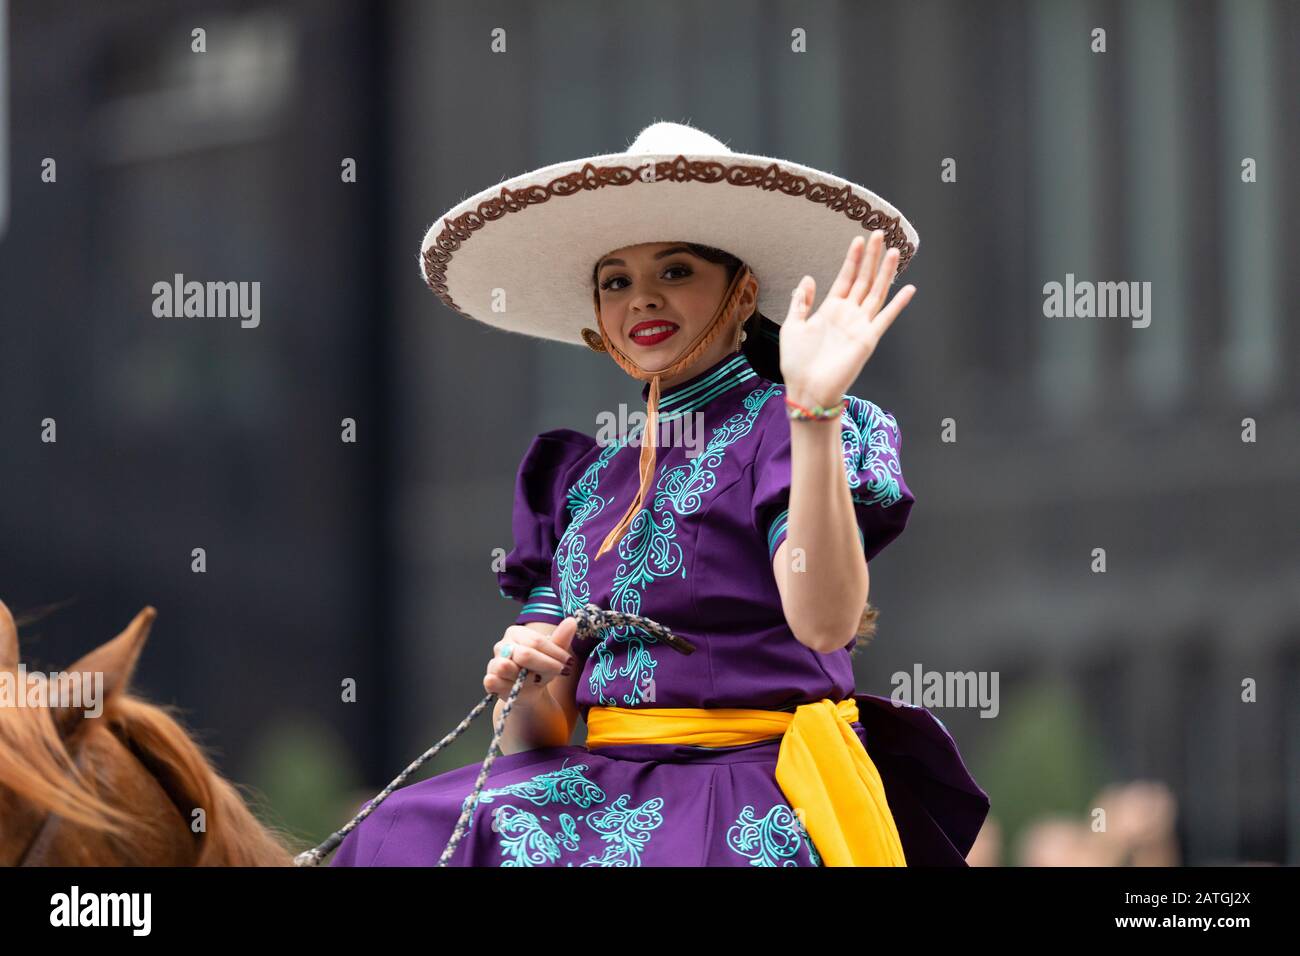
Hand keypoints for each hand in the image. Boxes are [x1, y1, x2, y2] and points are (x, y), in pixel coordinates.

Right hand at [484, 618, 577, 702]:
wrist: (529, 691)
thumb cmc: (540, 669)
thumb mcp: (553, 654)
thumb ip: (561, 639)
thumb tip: (572, 621)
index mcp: (516, 632)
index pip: (536, 641)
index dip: (555, 653)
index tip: (568, 663)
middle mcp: (502, 645)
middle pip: (525, 654)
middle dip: (545, 665)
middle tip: (558, 672)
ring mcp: (494, 662)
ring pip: (508, 667)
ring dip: (526, 678)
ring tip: (534, 680)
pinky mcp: (490, 679)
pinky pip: (494, 681)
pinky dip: (510, 686)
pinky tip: (520, 688)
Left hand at [780, 231, 915, 408]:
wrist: (806, 390)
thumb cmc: (796, 363)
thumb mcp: (791, 326)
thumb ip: (800, 302)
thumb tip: (808, 278)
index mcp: (830, 310)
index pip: (845, 278)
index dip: (852, 259)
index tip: (858, 239)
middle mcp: (848, 314)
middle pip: (863, 280)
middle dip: (871, 257)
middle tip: (878, 234)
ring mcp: (859, 325)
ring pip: (876, 292)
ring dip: (885, 272)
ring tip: (893, 251)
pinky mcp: (868, 339)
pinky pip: (886, 318)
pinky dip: (898, 304)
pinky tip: (908, 289)